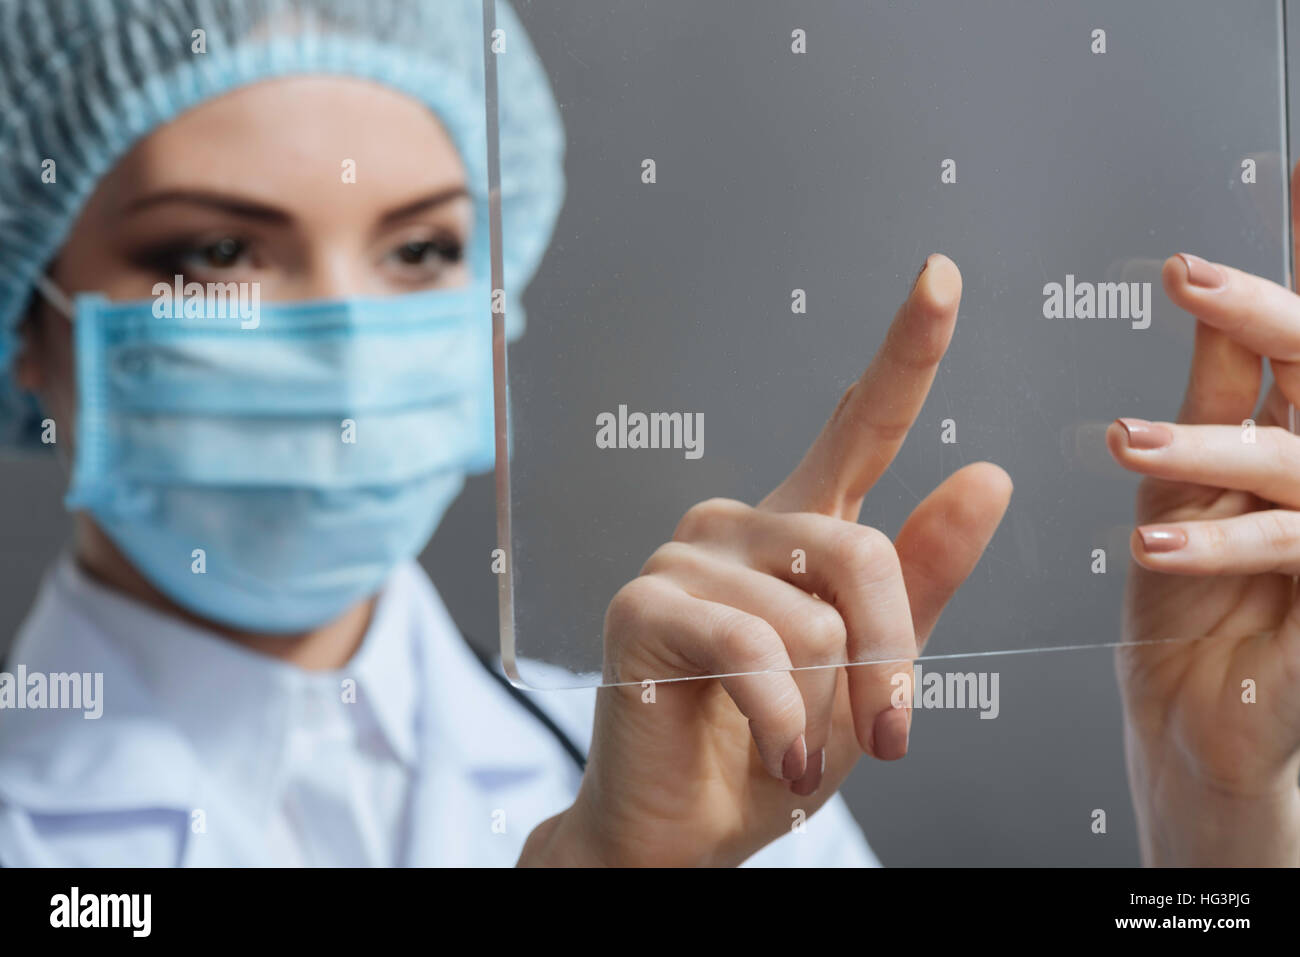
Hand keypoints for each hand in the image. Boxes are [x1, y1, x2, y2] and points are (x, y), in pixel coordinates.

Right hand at [521, 255, 1012, 865]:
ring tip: (805, 750)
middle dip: (891, 658)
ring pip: (812, 613)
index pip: (860, 426)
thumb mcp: (872, 673)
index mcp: (798, 530)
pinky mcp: (643, 606)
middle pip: (864, 551)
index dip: (905, 350)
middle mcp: (738, 525)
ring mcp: (684, 560)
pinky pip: (753, 650)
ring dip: (831, 704)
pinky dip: (784, 719)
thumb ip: (923, 581)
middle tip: (890, 733)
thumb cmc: (775, 749)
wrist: (685, 831)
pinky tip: (775, 754)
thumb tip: (985, 475)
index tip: (940, 275)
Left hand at [1108, 222, 1299, 864]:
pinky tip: (1156, 537)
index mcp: (1294, 436)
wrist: (1206, 726)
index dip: (1299, 258)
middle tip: (1190, 279)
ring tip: (1128, 441)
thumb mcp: (1188, 485)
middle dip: (1267, 321)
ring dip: (1216, 448)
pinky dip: (1223, 544)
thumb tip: (1209, 300)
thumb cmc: (1193, 606)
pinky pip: (1294, 556)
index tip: (1297, 172)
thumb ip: (1213, 397)